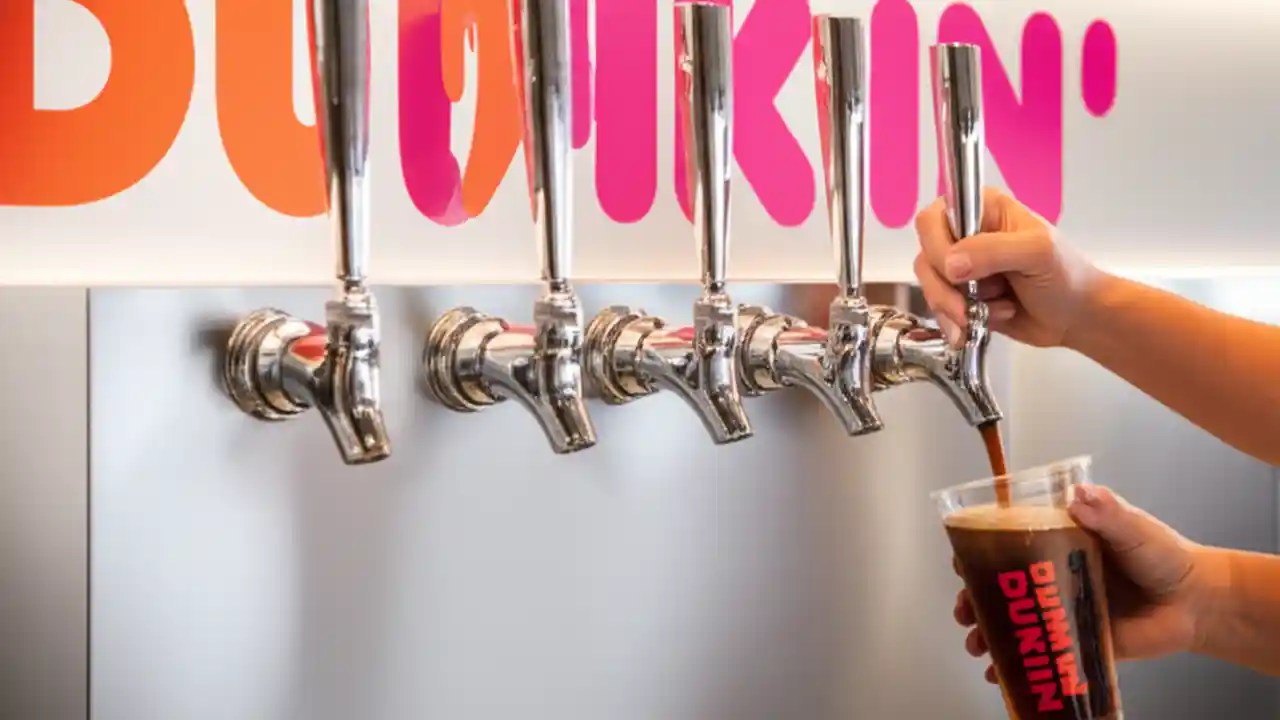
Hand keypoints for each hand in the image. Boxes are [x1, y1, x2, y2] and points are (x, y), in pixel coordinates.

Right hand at [913, 188, 1102, 348]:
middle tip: (968, 305)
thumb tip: (950, 264)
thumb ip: (993, 250)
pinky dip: (955, 323)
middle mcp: (965, 235)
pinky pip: (938, 309)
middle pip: (926, 256)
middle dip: (944, 288)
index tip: (958, 272)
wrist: (1077, 317)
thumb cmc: (1067, 276)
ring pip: (929, 286)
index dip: (938, 246)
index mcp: (983, 209)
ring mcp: (961, 268)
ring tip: (984, 316)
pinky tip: (981, 324)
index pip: (934, 219)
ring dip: (953, 308)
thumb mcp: (1038, 252)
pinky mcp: (960, 297)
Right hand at [953, 485, 1210, 683]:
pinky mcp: (1076, 642)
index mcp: (1058, 543)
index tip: (962, 562)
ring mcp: (1062, 611)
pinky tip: (997, 674)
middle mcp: (1053, 577)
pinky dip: (1015, 667)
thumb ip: (1108, 512)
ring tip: (977, 645)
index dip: (978, 552)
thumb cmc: (1164, 556)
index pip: (1007, 544)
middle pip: (1001, 587)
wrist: (1197, 603)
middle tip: (964, 610)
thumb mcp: (1134, 527)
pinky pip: (1040, 654)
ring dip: (988, 633)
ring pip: (1014, 622)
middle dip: (974, 599)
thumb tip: (1080, 497)